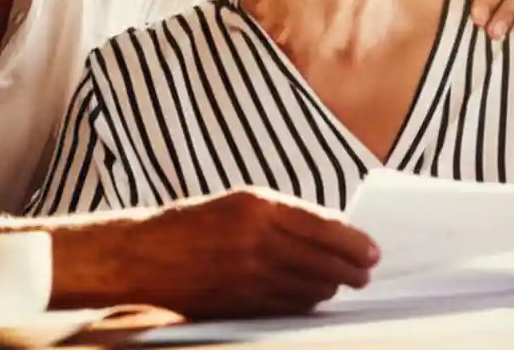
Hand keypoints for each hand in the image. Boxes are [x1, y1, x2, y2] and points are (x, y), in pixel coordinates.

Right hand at [122, 188, 378, 317]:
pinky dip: (305, 303)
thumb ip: (282, 217)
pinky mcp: (240, 305)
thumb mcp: (236, 204)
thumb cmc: (189, 225)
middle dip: (352, 271)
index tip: (372, 251)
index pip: (324, 228)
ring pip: (310, 290)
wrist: (140, 258)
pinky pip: (288, 308)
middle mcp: (255, 242)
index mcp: (256, 206)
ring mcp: (248, 277)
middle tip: (365, 273)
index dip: (355, 243)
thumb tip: (329, 234)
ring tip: (339, 284)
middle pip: (324, 264)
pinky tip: (310, 297)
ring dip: (330, 288)